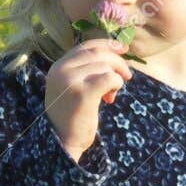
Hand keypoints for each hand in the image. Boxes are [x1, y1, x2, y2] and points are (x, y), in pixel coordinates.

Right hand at [44, 36, 133, 162]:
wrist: (64, 141)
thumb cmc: (73, 115)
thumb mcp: (75, 86)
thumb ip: (88, 70)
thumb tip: (117, 50)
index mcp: (58, 66)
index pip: (86, 46)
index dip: (107, 44)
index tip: (123, 49)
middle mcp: (61, 70)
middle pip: (98, 53)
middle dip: (117, 61)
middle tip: (126, 75)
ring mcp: (70, 80)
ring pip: (105, 65)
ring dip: (116, 78)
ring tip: (111, 94)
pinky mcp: (82, 93)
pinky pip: (109, 78)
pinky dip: (116, 85)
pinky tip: (110, 98)